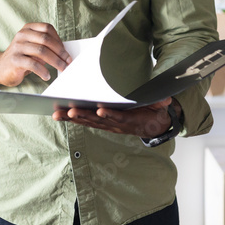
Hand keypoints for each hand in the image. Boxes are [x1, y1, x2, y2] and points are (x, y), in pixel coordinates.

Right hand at [0, 23, 72, 86]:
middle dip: (60, 52)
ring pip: (41, 51)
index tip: (66, 52)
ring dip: (55, 61)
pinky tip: (47, 76)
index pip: (47, 28)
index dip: (59, 40)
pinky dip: (43, 71)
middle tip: (68, 62)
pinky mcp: (14, 60)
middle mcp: (22, 35)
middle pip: (46, 40)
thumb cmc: (21, 58)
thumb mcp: (33, 48)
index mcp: (28, 29)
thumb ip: (45, 47)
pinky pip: (33, 64)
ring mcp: (17, 47)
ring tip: (62, 69)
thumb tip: (64, 54)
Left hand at [53, 97, 173, 136]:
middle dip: (83, 116)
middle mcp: (117, 124)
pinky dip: (74, 118)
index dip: (111, 115)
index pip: (120, 116)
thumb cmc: (153, 111)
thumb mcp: (160, 107)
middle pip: (98, 120)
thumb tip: (166, 98)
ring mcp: (109, 125)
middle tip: (71, 112)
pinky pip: (87, 122)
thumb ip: (160, 102)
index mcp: (131, 119)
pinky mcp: (103, 124)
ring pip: (88, 121)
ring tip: (58, 114)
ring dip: (72, 118)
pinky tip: (61, 115)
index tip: (101, 111)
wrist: (154, 124)